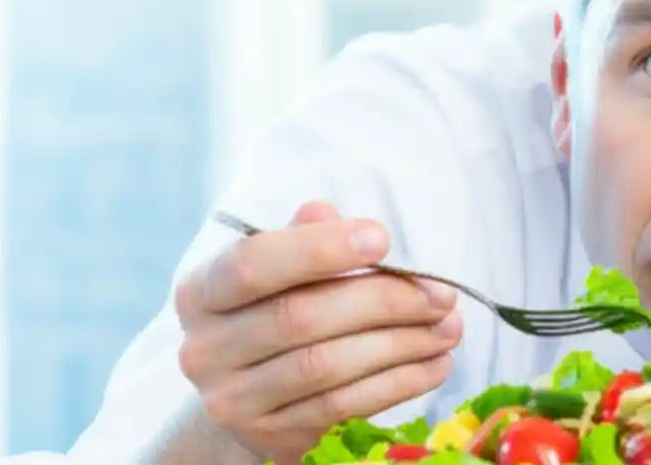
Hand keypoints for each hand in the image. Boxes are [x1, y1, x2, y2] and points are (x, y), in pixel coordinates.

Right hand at [174, 202, 461, 464]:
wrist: (246, 399)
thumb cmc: (272, 313)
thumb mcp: (278, 271)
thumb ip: (301, 239)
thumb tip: (326, 214)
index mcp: (202, 291)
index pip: (253, 264)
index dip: (318, 249)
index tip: (382, 238)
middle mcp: (205, 349)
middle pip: (300, 318)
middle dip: (382, 301)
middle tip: (441, 294)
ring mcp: (234, 401)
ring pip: (327, 366)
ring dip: (401, 345)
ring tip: (449, 327)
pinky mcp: (272, 438)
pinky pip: (344, 406)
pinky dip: (399, 383)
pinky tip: (435, 363)